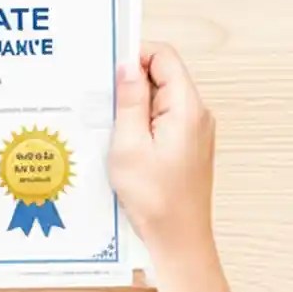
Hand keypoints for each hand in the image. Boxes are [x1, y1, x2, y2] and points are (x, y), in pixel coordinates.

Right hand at [109, 42, 233, 291]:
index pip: (164, 57)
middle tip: (97, 95)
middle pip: (160, 74)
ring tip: (104, 120)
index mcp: (186, 109)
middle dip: (127, 79)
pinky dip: (136, 119)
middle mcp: (195, 114)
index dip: (134, 53)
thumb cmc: (154, 198)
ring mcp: (190, 129)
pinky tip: (116, 136)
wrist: (176, 238)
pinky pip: (158, 116)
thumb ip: (130, 100)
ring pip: (157, 96)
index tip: (105, 61)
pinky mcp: (182, 143)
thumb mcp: (129, 144)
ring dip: (129, 102)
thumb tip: (127, 64)